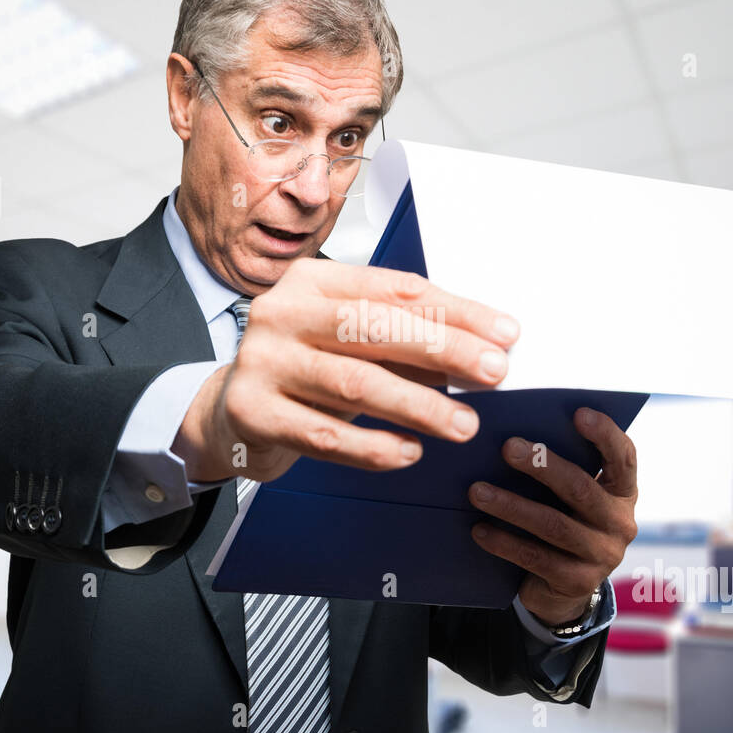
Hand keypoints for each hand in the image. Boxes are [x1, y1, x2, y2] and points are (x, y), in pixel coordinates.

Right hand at [174, 257, 519, 482]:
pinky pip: (324, 434)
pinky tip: (409, 451)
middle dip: (442, 350)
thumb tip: (482, 352)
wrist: (228, 412)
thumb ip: (404, 340)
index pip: (395, 289)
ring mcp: (262, 361)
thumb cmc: (303, 370)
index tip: (504, 333)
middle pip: (374, 327)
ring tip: (463, 424)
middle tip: (493, 372)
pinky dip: (373, 446)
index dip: (455, 311)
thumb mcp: (349, 341)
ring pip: (353, 382)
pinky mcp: (252, 411)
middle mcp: (283, 312)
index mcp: (312, 281)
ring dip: (417, 405)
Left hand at [466, 407, 638, 626]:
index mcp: (622, 491)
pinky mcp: (577, 582)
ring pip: (553, 524)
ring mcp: (602, 555)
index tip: (578, 413)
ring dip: (511, 505)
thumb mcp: (570, 496)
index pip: (623, 457)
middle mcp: (620, 522)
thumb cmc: (562, 521)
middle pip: (581, 488)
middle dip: (543, 465)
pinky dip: (504, 542)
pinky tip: (478, 529)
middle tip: (508, 447)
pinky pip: (535, 557)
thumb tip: (514, 436)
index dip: (605, 434)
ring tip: (476, 491)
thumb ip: (559, 469)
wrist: (563, 589)